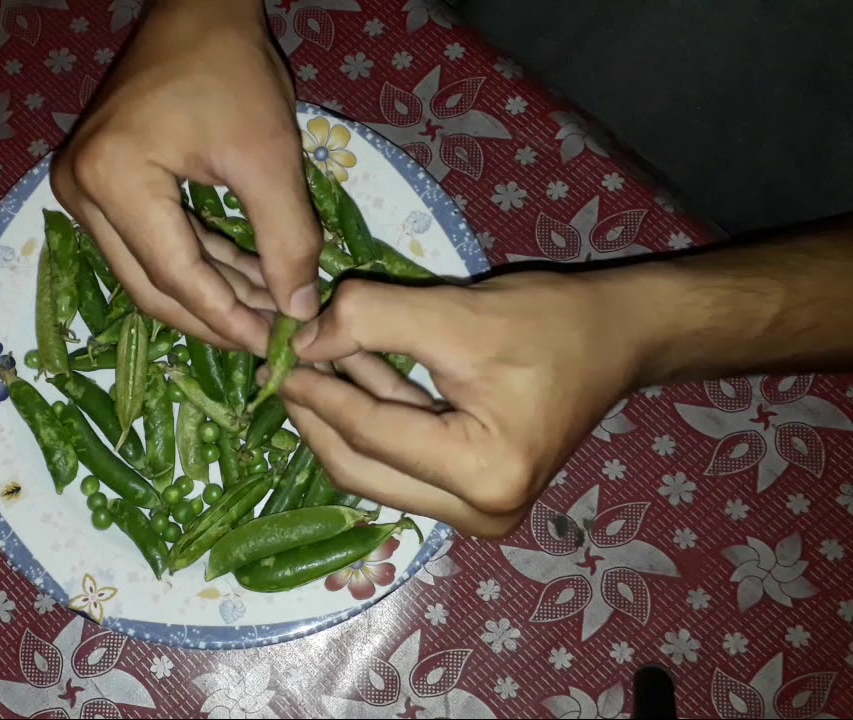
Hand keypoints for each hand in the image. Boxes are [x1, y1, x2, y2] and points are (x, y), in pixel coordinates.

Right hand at [51, 0, 322, 352]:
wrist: (195, 9)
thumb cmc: (231, 69)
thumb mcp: (269, 156)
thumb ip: (287, 240)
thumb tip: (298, 313)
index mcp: (113, 180)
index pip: (176, 275)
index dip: (228, 317)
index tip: (274, 345)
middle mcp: (80, 192)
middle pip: (151, 285)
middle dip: (215, 315)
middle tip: (269, 337)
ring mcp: (82, 190)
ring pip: (148, 271)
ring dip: (209, 291)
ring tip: (266, 308)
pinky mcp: (97, 185)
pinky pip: (146, 243)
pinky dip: (195, 262)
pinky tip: (243, 277)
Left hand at [279, 273, 646, 537]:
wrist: (619, 336)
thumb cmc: (552, 322)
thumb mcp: (456, 312)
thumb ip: (372, 322)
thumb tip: (303, 343)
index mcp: (484, 476)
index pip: (372, 435)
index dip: (318, 395)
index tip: (278, 361)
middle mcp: (481, 512)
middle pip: (364, 468)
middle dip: (319, 416)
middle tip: (279, 371)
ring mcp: (478, 510)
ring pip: (378, 467)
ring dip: (343, 414)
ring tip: (307, 364)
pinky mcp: (474, 494)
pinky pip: (403, 460)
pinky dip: (375, 417)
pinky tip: (348, 373)